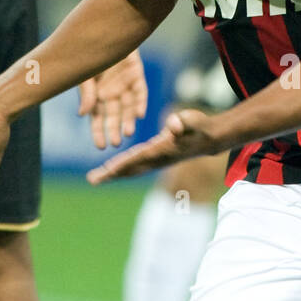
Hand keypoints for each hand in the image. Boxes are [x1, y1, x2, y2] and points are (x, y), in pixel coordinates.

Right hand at [77, 50, 147, 148]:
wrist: (106, 28)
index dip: (98, 132)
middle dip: (114, 129)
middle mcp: (110, 92)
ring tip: (129, 133)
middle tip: (116, 143)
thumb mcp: (83, 74)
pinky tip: (140, 114)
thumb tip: (83, 114)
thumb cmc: (87, 51)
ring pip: (128, 107)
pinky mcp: (136, 74)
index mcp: (95, 94)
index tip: (100, 146)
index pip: (96, 118)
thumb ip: (85, 93)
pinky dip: (140, 103)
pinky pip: (140, 92)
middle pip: (114, 116)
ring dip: (128, 120)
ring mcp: (124, 84)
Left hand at [86, 108, 216, 184]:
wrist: (208, 139)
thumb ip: (183, 122)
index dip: (124, 162)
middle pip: (130, 168)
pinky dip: (120, 170)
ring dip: (112, 175)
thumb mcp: (192, 120)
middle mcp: (157, 158)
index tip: (108, 169)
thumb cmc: (199, 127)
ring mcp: (156, 161)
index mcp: (163, 149)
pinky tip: (108, 171)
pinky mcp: (155, 159)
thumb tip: (174, 126)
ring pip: (130, 170)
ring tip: (93, 179)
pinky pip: (134, 166)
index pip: (140, 157)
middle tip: (92, 180)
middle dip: (111, 174)